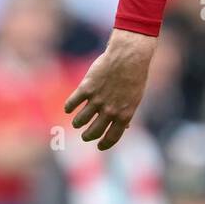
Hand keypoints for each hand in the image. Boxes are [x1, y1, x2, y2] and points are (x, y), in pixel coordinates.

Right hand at [63, 28, 157, 149]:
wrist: (128, 57)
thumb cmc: (134, 77)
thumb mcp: (135, 98)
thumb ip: (127, 114)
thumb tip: (124, 127)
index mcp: (124, 115)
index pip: (111, 138)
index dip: (104, 144)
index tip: (99, 146)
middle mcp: (109, 111)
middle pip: (93, 132)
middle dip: (88, 136)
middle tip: (85, 136)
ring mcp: (97, 100)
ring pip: (80, 120)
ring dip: (78, 123)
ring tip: (78, 122)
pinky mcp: (86, 88)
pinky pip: (72, 103)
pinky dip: (69, 107)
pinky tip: (69, 107)